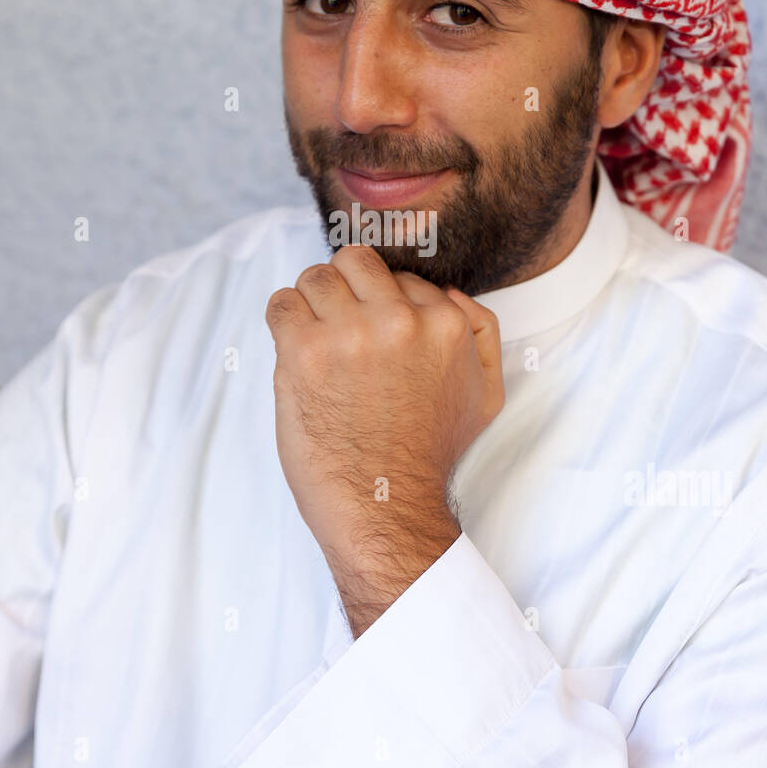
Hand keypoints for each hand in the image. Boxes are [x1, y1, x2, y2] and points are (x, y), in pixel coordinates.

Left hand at [265, 243, 504, 632]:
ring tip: (314, 341)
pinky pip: (281, 304)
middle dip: (342, 288)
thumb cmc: (430, 454)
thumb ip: (482, 334)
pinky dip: (282, 321)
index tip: (371, 334)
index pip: (400, 277)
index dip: (380, 304)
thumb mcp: (485, 395)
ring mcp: (350, 333)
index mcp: (445, 323)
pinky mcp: (305, 351)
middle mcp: (400, 319)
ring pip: (314, 276)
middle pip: (354, 261)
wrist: (385, 506)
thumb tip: (450, 291)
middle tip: (336, 326)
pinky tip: (294, 351)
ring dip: (309, 303)